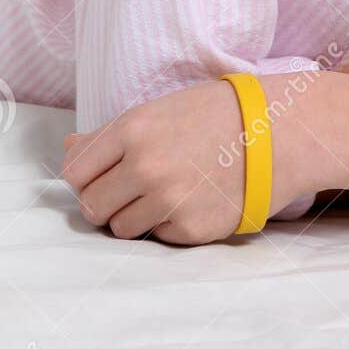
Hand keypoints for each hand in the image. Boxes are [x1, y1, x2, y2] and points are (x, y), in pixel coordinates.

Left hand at [61, 75, 313, 245]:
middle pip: (92, 206)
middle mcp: (146, 166)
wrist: (280, 131)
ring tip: (168, 193)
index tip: (102, 175)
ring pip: (122, 229)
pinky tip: (194, 200)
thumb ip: (110, 134)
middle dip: (106, 202)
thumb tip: (67, 149)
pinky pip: (158, 237)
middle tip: (133, 189)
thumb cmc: (218, 114)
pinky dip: (169, 224)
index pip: (75, 171)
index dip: (85, 177)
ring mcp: (169, 201)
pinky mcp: (191, 230)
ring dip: (137, 215)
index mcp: (133, 129)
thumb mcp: (160, 110)